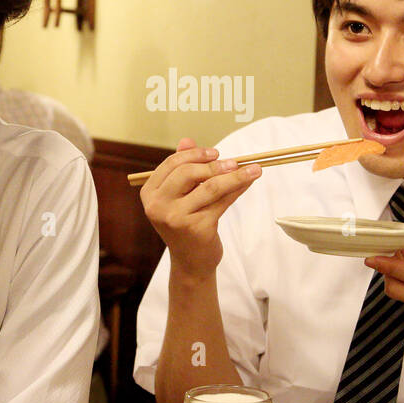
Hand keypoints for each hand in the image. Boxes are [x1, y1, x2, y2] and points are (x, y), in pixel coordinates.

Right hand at [139, 138, 260, 278]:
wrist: (191, 262)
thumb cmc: (185, 224)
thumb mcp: (179, 196)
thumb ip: (182, 169)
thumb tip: (188, 140)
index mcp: (149, 193)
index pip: (172, 164)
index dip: (195, 155)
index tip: (215, 153)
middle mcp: (158, 206)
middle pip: (188, 173)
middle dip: (214, 164)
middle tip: (235, 162)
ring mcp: (176, 218)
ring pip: (210, 187)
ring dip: (235, 175)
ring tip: (254, 169)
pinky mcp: (196, 228)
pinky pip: (222, 202)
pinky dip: (238, 189)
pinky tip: (248, 182)